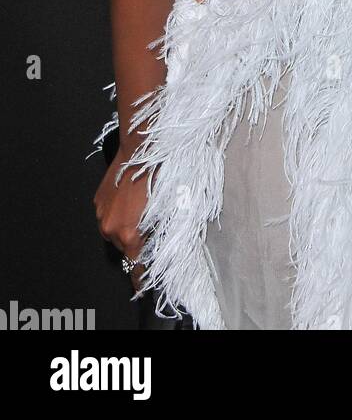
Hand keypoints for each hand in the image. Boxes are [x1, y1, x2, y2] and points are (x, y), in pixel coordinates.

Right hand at [94, 151, 149, 292]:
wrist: (142, 149)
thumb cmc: (159, 176)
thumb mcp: (168, 210)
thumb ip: (159, 233)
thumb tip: (159, 245)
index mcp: (129, 234)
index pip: (134, 265)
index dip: (139, 278)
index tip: (142, 287)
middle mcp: (110, 228)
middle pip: (124, 247)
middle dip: (136, 242)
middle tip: (149, 228)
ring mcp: (100, 214)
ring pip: (114, 232)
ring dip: (125, 227)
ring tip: (139, 209)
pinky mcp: (97, 201)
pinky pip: (108, 215)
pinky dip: (117, 213)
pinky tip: (129, 198)